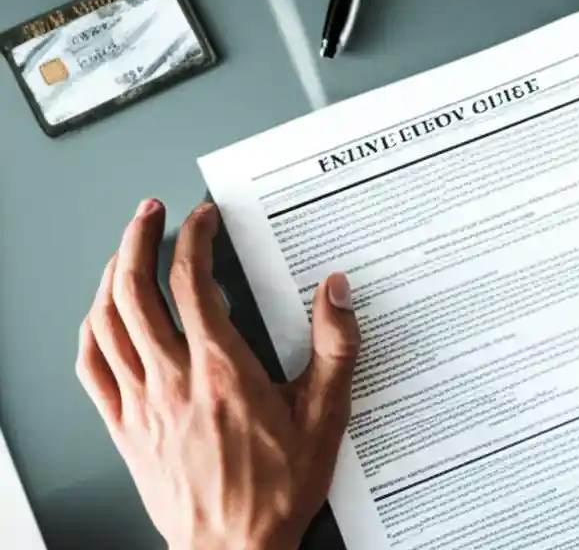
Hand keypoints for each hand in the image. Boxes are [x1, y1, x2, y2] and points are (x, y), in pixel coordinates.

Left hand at [75, 199, 361, 549]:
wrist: (233, 549)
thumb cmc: (276, 490)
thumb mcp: (326, 417)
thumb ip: (336, 348)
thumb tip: (337, 292)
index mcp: (222, 371)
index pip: (193, 283)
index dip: (194, 238)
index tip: (203, 218)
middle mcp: (173, 380)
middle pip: (134, 290)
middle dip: (137, 239)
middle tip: (150, 212)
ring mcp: (141, 403)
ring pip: (106, 322)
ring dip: (110, 275)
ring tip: (123, 250)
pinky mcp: (124, 427)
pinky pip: (91, 367)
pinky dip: (92, 329)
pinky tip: (100, 315)